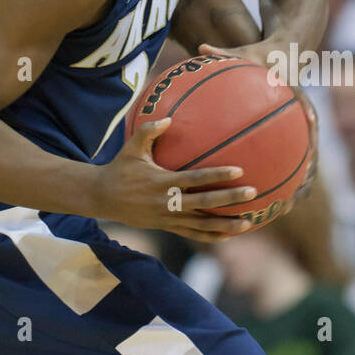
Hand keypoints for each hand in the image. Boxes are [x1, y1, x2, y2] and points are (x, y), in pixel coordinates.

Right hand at [92, 118, 257, 241]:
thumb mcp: (131, 147)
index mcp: (162, 182)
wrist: (103, 198)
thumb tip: (169, 118)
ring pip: (202, 225)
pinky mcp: (167, 227)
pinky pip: (193, 234)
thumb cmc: (120, 168)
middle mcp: (168, 202)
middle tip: (252, 193)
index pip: (195, 179)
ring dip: (226, 225)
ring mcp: (168, 218)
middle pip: (204, 203)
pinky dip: (212, 236)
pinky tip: (229, 235)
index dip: (217, 175)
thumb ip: (149, 131)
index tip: (239, 171)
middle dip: (229, 199)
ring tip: (248, 224)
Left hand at [197, 40, 318, 214]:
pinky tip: (264, 198)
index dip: (308, 141)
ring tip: (284, 211)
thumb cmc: (262, 54)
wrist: (283, 53)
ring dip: (297, 187)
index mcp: (297, 98)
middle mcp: (303, 118)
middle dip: (305, 178)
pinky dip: (280, 178)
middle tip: (293, 201)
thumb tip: (202, 46)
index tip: (306, 162)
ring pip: (304, 164)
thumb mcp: (246, 52)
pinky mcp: (290, 137)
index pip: (308, 120)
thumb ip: (225, 53)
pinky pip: (287, 161)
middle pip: (312, 152)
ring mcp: (299, 131)